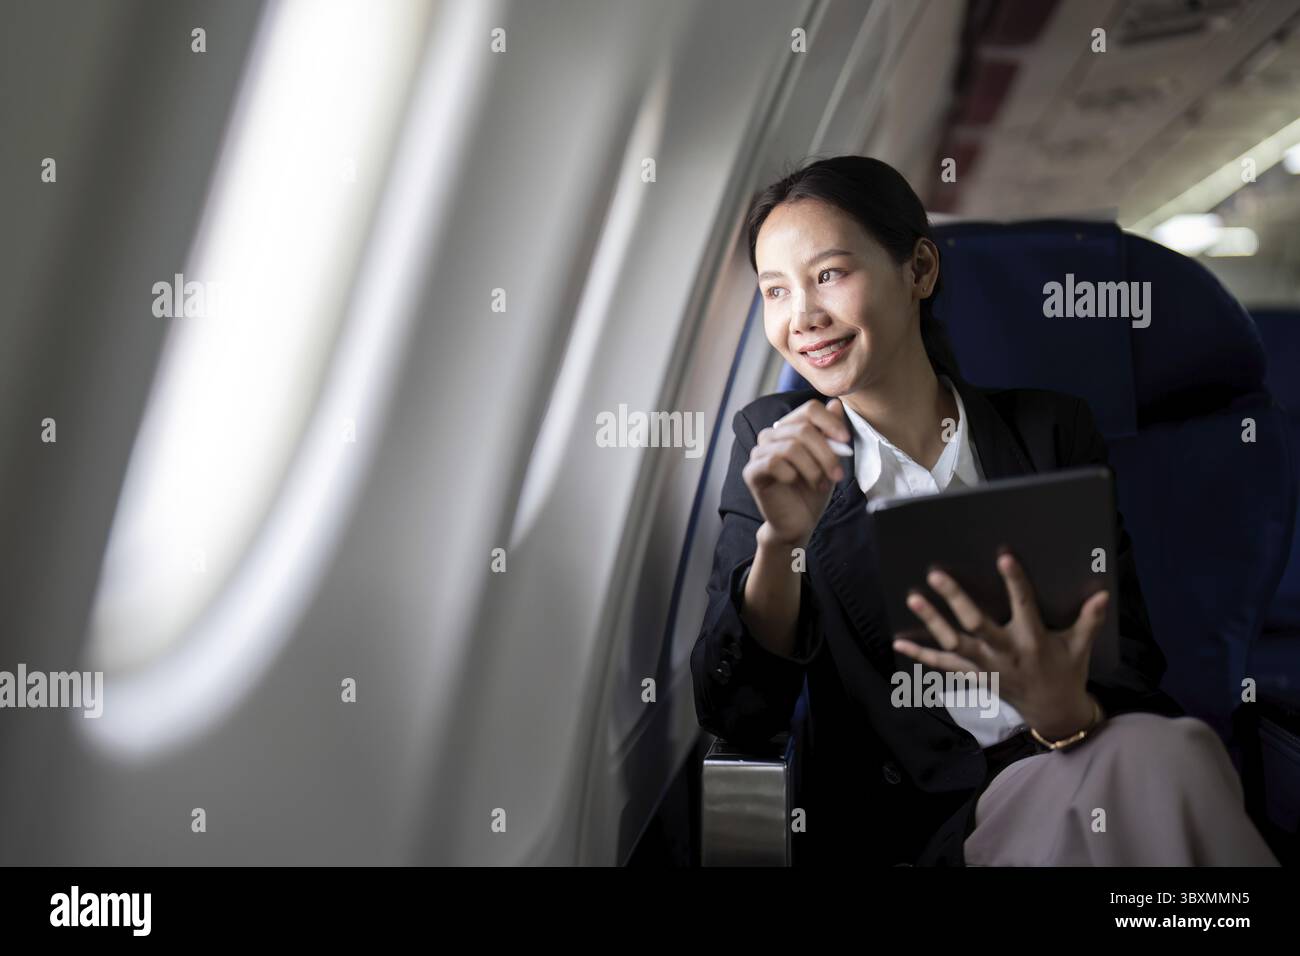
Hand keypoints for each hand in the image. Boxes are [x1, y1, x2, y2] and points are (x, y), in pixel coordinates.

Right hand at [743, 398, 848, 547]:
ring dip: (813, 468)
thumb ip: (830, 433)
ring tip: (821, 485)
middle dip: (826, 453)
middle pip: (803, 429)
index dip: (830, 422)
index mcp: (790, 429)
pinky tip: (795, 483)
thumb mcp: (828, 460)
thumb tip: (835, 403)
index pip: (809, 409)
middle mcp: (771, 436)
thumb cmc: (812, 491)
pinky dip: (791, 474)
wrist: (798, 523)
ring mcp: (759, 453)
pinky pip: (773, 462)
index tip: (846, 441)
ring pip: (791, 446)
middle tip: (838, 475)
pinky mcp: (752, 472)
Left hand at [891, 551, 1106, 738]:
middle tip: (936, 575)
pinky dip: (921, 656)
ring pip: (954, 643)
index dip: (1015, 582)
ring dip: (932, 622)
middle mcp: (1006, 653)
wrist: (1053, 712)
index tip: (1003, 557)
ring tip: (913, 599)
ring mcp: (987, 667)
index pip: (1024, 605)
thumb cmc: (1067, 672)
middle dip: (955, 599)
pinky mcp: (975, 677)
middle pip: (977, 624)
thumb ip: (1090, 620)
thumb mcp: (1081, 646)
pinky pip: (944, 666)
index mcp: (1033, 640)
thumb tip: (1103, 594)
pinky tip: (899, 643)